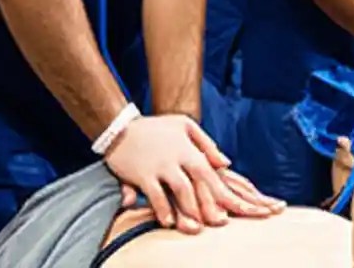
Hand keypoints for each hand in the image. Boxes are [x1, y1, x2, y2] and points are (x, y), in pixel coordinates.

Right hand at [107, 115, 283, 233]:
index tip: (232, 207)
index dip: (221, 190)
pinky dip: (162, 209)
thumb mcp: (185, 126)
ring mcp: (159, 167)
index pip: (209, 172)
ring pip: (180, 190)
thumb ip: (206, 144)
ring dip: (189, 209)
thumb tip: (226, 163)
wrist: (120, 127)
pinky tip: (168, 222)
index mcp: (188, 149)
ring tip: (196, 226)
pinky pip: (154, 195)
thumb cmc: (156, 127)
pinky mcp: (142, 175)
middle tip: (220, 222)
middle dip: (210, 204)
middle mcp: (176, 158)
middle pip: (198, 183)